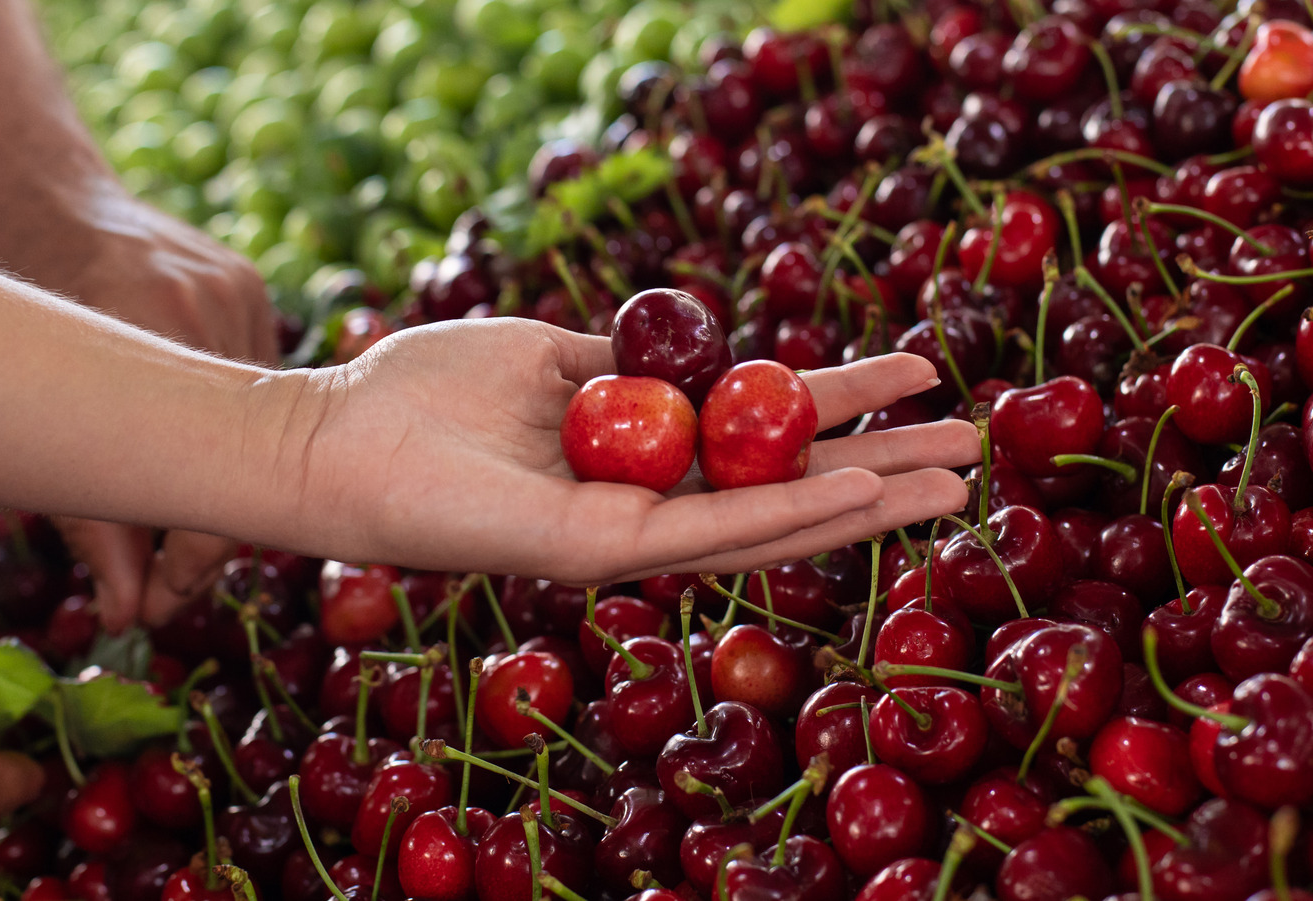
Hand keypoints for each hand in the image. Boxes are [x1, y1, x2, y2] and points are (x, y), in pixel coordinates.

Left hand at [0, 178, 277, 632]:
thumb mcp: (27, 403)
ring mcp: (240, 290)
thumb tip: (126, 611)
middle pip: (244, 460)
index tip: (155, 609)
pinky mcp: (252, 285)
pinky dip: (230, 419)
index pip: (206, 481)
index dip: (189, 564)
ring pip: (258, 427)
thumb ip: (88, 512)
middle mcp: (207, 305)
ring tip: (173, 518)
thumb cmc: (4, 288)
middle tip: (161, 585)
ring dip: (223, 476)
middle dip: (204, 533)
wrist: (30, 183)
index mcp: (145, 322)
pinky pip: (256, 380)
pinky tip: (197, 434)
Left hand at [266, 318, 979, 594]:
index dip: (843, 408)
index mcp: (639, 460)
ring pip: (767, 522)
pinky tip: (861, 486)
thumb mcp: (540, 357)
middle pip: (786, 491)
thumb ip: (620, 364)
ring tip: (956, 478)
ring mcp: (627, 537)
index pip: (762, 438)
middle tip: (977, 451)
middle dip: (884, 468)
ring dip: (866, 499)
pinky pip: (707, 528)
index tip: (917, 371)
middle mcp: (646, 509)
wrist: (335, 438)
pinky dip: (788, 511)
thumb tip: (683, 352)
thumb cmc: (423, 394)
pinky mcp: (595, 550)